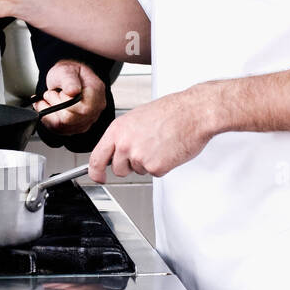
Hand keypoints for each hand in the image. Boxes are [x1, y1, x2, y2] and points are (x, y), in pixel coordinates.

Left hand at [34, 60, 106, 135]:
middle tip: (51, 93)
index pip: (80, 109)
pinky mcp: (77, 128)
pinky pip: (59, 130)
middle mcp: (95, 110)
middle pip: (69, 119)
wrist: (68, 78)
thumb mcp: (66, 70)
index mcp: (96, 93)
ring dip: (49, 112)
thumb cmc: (69, 73)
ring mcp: (87, 121)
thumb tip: (73, 91)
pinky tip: (49, 107)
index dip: (62, 102)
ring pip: (62, 127)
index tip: (57, 91)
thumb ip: (69, 79)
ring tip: (50, 99)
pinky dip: (49, 118)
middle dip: (54, 106)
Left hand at [88, 87, 215, 180]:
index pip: (97, 158)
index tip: (98, 177)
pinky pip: (155, 173)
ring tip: (160, 144)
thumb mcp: (137, 117)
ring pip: (138, 171)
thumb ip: (123, 135)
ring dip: (148, 163)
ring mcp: (139, 157)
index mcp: (118, 130)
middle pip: (118, 169)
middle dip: (129, 165)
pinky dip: (163, 165)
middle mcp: (125, 144)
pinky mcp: (155, 167)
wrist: (194, 112)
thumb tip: (116, 148)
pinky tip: (169, 150)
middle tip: (146, 150)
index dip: (95, 171)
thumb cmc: (171, 111)